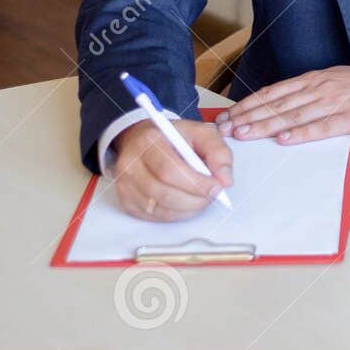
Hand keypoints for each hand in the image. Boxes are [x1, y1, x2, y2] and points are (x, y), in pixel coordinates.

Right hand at [109, 118, 232, 221]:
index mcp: (149, 140)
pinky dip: (175, 215)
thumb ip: (218, 153)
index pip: (169, 169)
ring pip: (158, 208)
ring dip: (186, 209)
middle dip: (194, 199)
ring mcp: (125, 184)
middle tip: (213, 197)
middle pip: (163, 192)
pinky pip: (152, 216)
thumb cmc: (176, 138)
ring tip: (201, 199)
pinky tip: (185, 204)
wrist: (145, 140)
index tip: (217, 188)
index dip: (195, 183)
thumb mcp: (202, 133)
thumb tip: (225, 180)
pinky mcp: (126, 200)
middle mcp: (130, 163)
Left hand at [217, 60, 349, 143]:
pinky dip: (301, 134)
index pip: (273, 92)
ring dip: (265, 126)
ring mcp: (335, 102)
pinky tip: (284, 140)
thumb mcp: (334, 82)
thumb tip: (281, 109)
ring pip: (293, 115)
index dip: (248, 105)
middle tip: (224, 130)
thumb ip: (309, 94)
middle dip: (247, 117)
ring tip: (243, 135)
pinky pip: (322, 127)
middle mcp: (319, 88)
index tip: (228, 116)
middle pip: (277, 104)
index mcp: (314, 79)